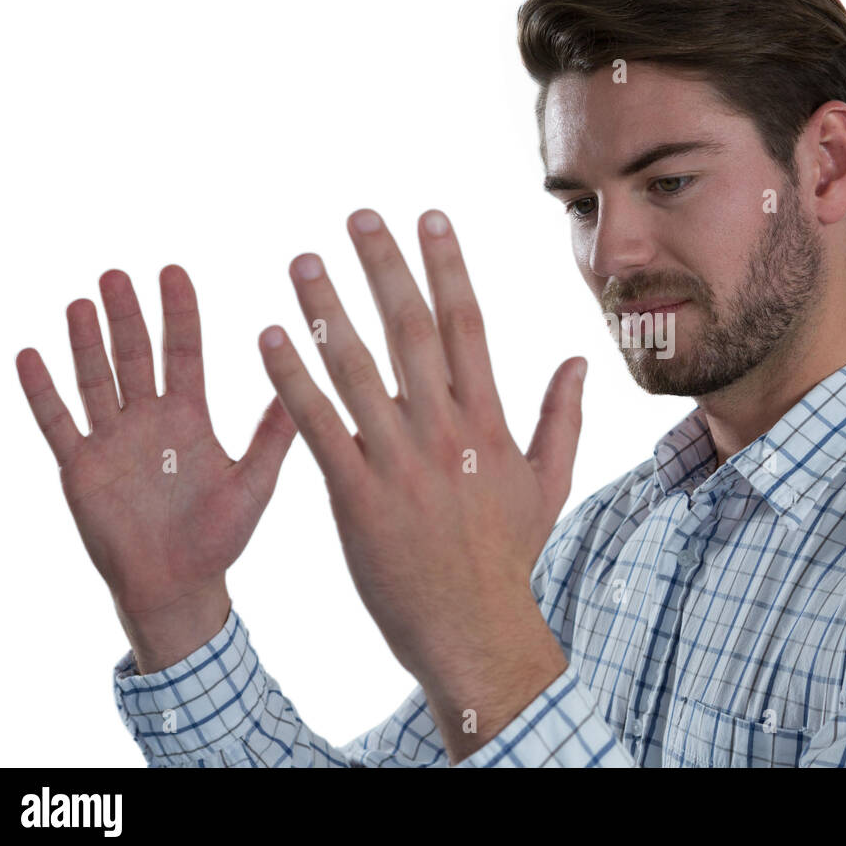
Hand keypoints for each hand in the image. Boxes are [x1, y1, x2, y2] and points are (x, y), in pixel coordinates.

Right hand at [16, 266, 297, 670]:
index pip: (182, 353)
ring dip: (85, 342)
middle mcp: (148, 420)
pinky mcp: (81, 468)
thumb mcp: (254, 483)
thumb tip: (303, 390)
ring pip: (94, 380)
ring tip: (81, 302)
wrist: (178, 585)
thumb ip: (273, 437)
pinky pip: (57, 423)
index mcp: (190, 418)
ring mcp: (112, 441)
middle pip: (134, 356)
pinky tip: (29, 355)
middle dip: (127, 316)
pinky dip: (42, 392)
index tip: (173, 271)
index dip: (178, 314)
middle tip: (118, 273)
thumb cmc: (221, 537)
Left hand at [256, 208, 583, 705]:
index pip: (466, 324)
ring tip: (302, 260)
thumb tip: (576, 359)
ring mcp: (401, 462)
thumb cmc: (508, 558)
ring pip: (358, 368)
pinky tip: (269, 338)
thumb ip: (560, 417)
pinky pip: (321, 426)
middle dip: (384, 266)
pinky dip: (293, 379)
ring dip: (328, 308)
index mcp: (488, 422)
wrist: (475, 630)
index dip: (445, 266)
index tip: (427, 217)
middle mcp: (445, 431)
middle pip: (410, 330)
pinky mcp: (358, 496)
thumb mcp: (548, 484)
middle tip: (357, 215)